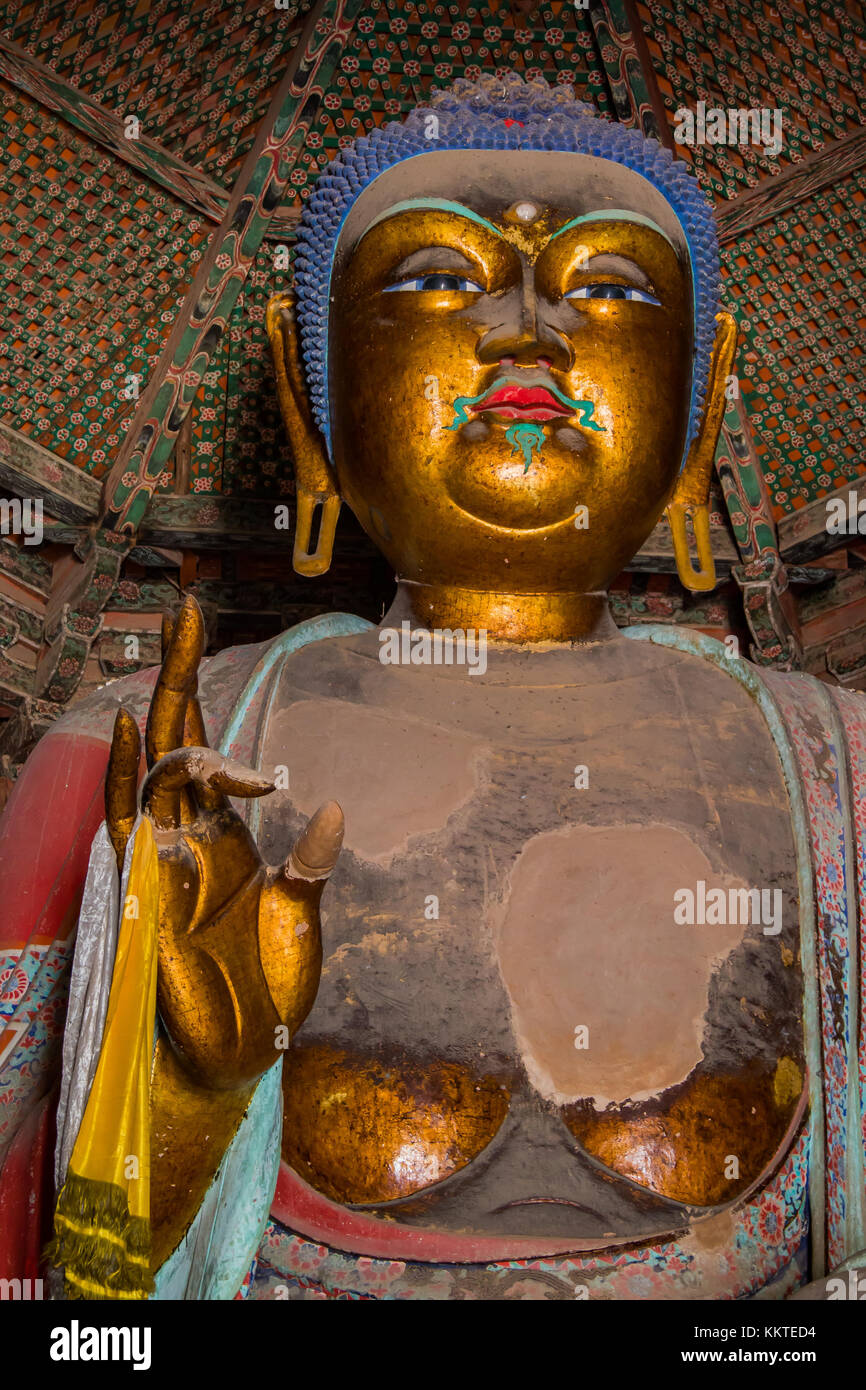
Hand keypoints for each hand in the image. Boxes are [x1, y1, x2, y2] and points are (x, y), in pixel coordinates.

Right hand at [105, 595, 342, 1089]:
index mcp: (224, 835)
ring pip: (158, 768)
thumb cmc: (269, 987)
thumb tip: (331, 805)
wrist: (248, 1053)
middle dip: (180, 674)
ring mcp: (165, 858)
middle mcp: (189, 836)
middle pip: (178, 737)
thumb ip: (312, 865)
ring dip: (169, 707)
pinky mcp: (148, 890)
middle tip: (184, 608)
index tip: (238, 687)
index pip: (208, 750)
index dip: (207, 700)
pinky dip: (127, 776)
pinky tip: (129, 729)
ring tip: (177, 641)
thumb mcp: (302, 918)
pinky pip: (128, 823)